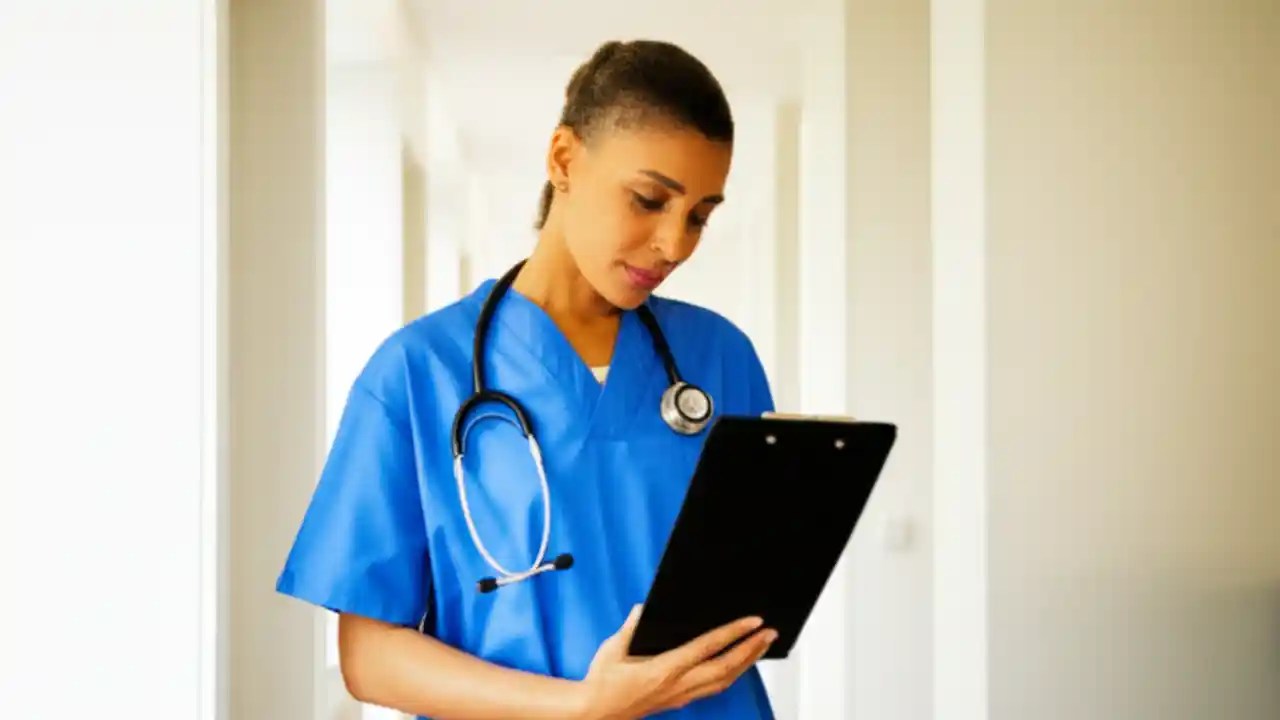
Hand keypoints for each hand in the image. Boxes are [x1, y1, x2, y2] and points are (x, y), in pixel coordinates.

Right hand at [575, 605, 776, 719]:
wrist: (594, 713)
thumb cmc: (602, 682)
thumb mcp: (613, 648)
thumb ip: (631, 627)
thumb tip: (643, 608)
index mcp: (664, 669)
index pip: (707, 648)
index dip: (732, 633)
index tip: (752, 622)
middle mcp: (678, 685)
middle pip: (725, 668)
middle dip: (750, 650)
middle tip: (769, 633)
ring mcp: (680, 696)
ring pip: (723, 682)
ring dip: (745, 663)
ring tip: (760, 647)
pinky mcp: (678, 701)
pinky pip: (712, 688)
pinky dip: (730, 675)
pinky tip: (737, 666)